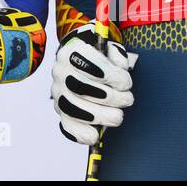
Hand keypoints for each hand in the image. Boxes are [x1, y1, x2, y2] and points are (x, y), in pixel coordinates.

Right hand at [52, 23, 136, 144]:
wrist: (82, 63)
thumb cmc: (99, 58)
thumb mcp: (108, 49)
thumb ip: (117, 55)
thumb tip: (119, 67)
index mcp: (71, 52)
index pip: (85, 62)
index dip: (109, 75)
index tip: (126, 82)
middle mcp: (60, 71)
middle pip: (79, 87)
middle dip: (109, 97)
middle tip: (127, 99)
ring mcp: (58, 92)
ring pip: (72, 108)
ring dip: (99, 115)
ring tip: (118, 116)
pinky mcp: (61, 110)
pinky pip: (65, 124)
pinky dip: (79, 133)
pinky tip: (94, 136)